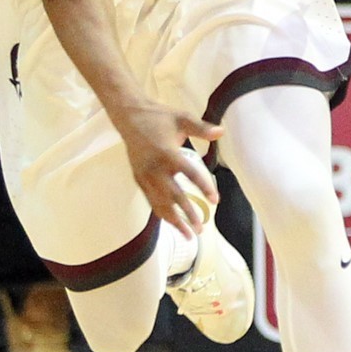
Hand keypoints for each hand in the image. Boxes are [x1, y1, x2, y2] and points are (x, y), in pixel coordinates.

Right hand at [114, 100, 223, 237]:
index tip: (215, 201)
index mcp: (167, 153)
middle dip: (187, 214)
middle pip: (173, 196)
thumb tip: (221, 132)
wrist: (129, 116)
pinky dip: (161, 213)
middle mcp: (155, 168)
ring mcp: (145, 175)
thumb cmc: (158, 117)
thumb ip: (201, 128)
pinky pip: (151, 200)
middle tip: (201, 229)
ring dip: (173, 220)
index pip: (190, 174)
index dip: (204, 188)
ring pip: (159, 203)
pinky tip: (172, 223)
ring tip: (188, 235)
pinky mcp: (138, 179)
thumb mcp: (182, 118)